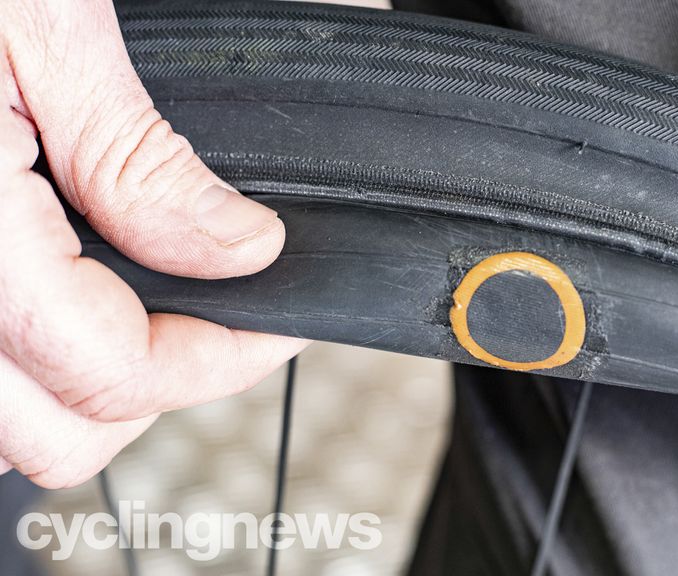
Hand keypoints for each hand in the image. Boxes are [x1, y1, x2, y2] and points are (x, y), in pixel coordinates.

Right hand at [0, 0, 305, 487]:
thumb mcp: (45, 29)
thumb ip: (139, 159)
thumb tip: (242, 248)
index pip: (112, 371)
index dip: (223, 358)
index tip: (279, 321)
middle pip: (59, 433)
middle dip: (161, 386)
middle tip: (223, 320)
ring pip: (10, 424)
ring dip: (92, 385)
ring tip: (153, 304)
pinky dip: (32, 359)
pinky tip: (74, 290)